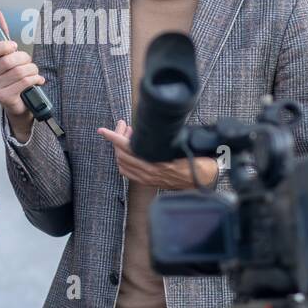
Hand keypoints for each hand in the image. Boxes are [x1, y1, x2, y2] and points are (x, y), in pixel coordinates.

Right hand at [0, 10, 43, 130]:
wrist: (17, 102)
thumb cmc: (10, 74)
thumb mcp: (5, 54)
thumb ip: (1, 34)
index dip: (3, 47)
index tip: (14, 46)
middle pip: (8, 60)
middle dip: (24, 58)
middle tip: (28, 61)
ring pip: (19, 71)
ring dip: (32, 69)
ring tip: (34, 71)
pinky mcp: (4, 99)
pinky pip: (24, 82)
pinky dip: (35, 79)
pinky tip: (37, 80)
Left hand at [97, 120, 216, 189]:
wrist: (204, 179)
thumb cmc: (197, 159)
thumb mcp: (184, 144)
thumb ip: (167, 138)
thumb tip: (155, 126)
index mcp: (156, 163)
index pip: (127, 148)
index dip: (113, 137)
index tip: (103, 130)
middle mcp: (149, 172)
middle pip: (121, 154)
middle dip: (118, 138)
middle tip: (123, 125)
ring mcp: (147, 179)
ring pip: (122, 164)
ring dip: (120, 149)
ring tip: (128, 136)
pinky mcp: (149, 182)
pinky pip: (128, 173)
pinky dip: (124, 161)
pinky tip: (129, 152)